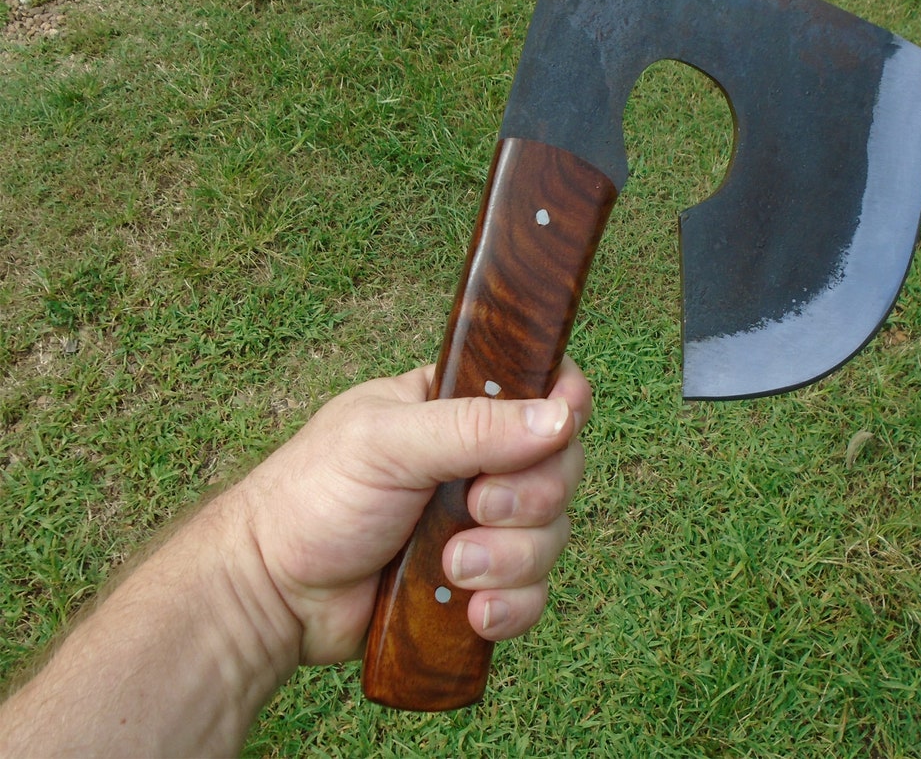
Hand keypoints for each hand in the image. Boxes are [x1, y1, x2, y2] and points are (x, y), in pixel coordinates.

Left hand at [235, 357, 590, 664]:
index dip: (565, 405)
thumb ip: (473, 427)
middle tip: (475, 510)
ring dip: (511, 560)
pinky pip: (533, 594)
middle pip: (561, 468)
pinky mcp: (478, 582)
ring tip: (450, 570)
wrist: (274, 595)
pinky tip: (472, 612)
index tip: (562, 428)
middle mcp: (479, 461)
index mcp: (455, 407)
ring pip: (552, 536)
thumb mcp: (386, 443)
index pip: (540, 388)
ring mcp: (482, 525)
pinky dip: (512, 606)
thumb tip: (561, 417)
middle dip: (530, 499)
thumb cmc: (313, 498)